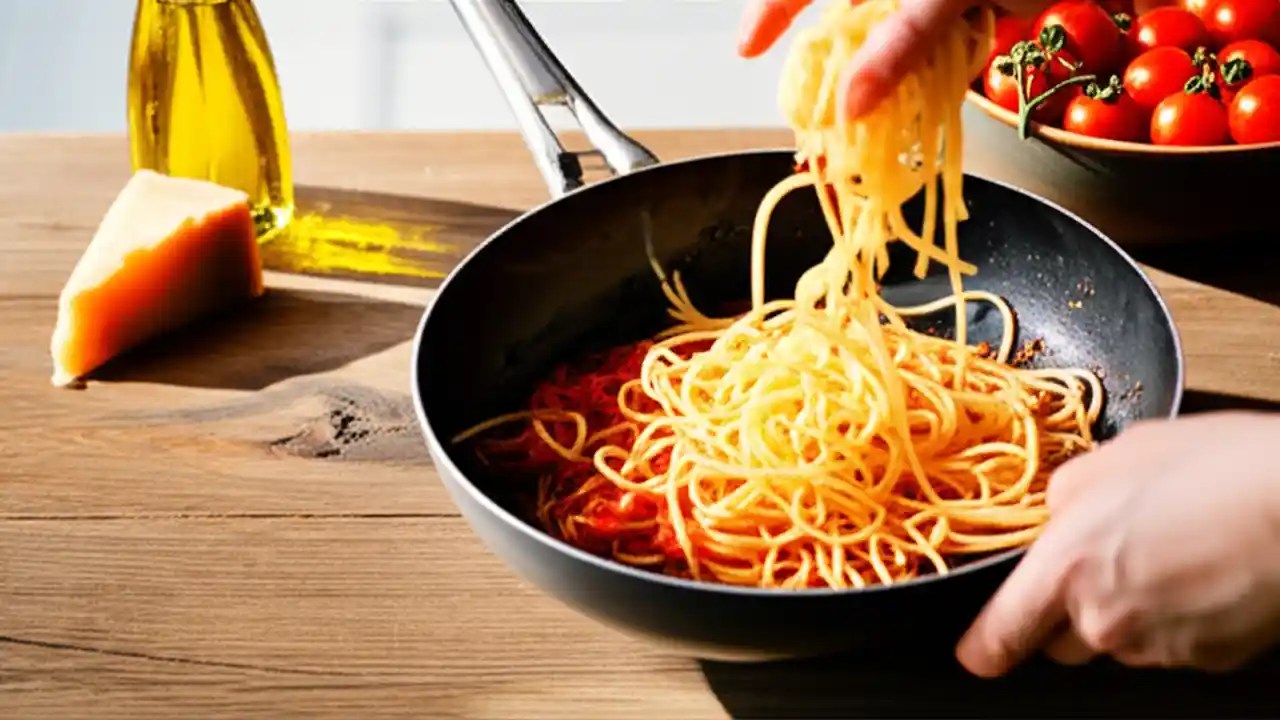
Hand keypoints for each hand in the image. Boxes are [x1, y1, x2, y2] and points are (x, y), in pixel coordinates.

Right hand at [736, 0, 1058, 118]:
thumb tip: (850, 104)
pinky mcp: (959, 19)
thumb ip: (901, 42)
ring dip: (863, 95)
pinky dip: (906, 92)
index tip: (746, 50)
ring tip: (846, 138)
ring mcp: (926, 4)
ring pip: (877, 48)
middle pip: (840, 21)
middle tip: (810, 126)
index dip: (771, 10)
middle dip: (821, 73)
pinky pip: (919, 60)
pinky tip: (895, 120)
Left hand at [955, 411, 1279, 675]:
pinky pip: (1174, 644)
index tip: (977, 650)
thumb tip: (1060, 512)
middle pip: (1064, 638)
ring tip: (1176, 550)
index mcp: (1066, 569)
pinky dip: (1181, 617)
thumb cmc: (1217, 468)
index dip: (985, 645)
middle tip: (1111, 560)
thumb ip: (1069, 493)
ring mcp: (1160, 648)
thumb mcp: (1117, 456)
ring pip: (1122, 640)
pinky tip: (1208, 570)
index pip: (1003, 633)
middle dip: (1073, 608)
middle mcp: (1105, 621)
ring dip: (1133, 608)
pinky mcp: (1209, 660)